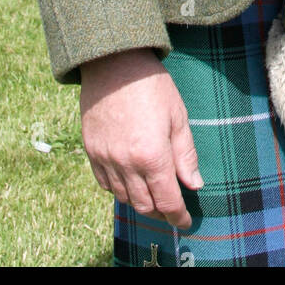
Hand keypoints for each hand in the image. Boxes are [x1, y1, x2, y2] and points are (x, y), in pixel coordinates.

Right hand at [79, 48, 201, 228]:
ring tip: (152, 195)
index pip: (167, 200)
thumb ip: (186, 155)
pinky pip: (104, 183)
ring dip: (140, 201)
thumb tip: (193, 185)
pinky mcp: (91, 151)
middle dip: (160, 211)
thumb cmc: (152, 85)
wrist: (113, 62)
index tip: (185, 222)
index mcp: (152, 156)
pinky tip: (129, 181)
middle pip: (144, 205)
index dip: (178, 216)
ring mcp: (105, 158)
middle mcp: (126, 163)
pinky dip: (118, 189)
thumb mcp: (178, 116)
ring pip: (123, 197)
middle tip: (171, 208)